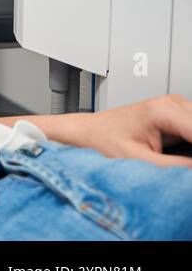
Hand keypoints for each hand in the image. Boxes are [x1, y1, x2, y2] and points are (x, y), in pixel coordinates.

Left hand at [52, 94, 191, 167]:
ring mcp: (176, 106)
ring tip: (183, 161)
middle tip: (185, 165)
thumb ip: (175, 167)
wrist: (88, 131)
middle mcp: (172, 103)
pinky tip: (185, 156)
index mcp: (162, 111)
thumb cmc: (103, 141)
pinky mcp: (178, 114)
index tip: (191, 166)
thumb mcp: (139, 159)